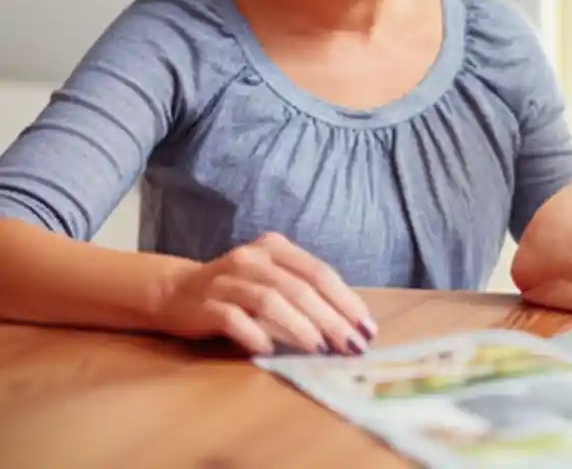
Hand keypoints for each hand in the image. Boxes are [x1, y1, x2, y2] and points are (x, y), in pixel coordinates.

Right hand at [155, 232, 376, 355]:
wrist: (176, 291)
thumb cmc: (239, 290)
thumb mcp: (274, 279)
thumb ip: (306, 292)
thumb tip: (352, 324)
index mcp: (276, 248)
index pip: (320, 272)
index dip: (347, 301)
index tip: (367, 329)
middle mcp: (252, 258)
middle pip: (300, 288)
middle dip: (332, 319)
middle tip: (351, 346)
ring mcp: (226, 279)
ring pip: (271, 300)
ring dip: (300, 327)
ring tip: (320, 349)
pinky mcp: (205, 304)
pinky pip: (234, 318)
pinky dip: (255, 334)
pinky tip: (270, 350)